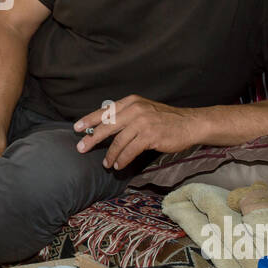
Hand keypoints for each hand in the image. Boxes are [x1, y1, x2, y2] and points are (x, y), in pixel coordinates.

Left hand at [73, 96, 204, 169]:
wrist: (190, 124)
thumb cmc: (165, 119)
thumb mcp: (144, 110)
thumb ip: (126, 116)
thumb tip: (104, 127)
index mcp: (132, 102)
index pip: (106, 111)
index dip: (90, 119)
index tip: (77, 128)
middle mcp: (135, 110)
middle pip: (107, 125)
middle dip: (92, 138)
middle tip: (81, 148)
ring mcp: (143, 122)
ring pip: (118, 141)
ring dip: (110, 154)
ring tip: (106, 163)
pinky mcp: (150, 136)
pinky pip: (130, 150)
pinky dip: (122, 159)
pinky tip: (118, 165)